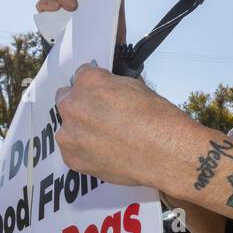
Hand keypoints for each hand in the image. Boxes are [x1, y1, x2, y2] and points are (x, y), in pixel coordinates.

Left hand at [54, 63, 190, 187]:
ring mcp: (69, 133)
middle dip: (82, 106)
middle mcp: (74, 104)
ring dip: (82, 131)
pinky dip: (85, 152)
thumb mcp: (138, 88)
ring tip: (108, 140)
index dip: (94, 86)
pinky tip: (106, 153)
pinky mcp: (72, 157)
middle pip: (67, 100)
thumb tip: (110, 90)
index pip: (81, 75)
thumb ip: (114, 87)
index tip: (99, 95)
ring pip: (68, 128)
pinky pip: (72, 150)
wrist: (166, 153)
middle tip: (103, 118)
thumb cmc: (158, 121)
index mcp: (90, 81)